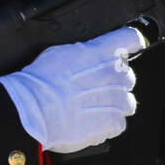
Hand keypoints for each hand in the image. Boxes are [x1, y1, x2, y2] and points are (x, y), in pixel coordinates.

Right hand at [0, 27, 147, 152]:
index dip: (132, 43)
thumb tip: (86, 57)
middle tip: (92, 90)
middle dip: (114, 82)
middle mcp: (113, 73)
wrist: (32, 109)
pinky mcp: (112, 122)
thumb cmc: (40, 82)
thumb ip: (83, 53)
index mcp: (101, 51)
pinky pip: (119, 123)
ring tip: (91, 110)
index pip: (130, 38)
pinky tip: (90, 124)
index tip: (131, 47)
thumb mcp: (59, 53)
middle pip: (127, 76)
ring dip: (113, 106)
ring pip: (127, 102)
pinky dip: (107, 126)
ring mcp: (116, 98)